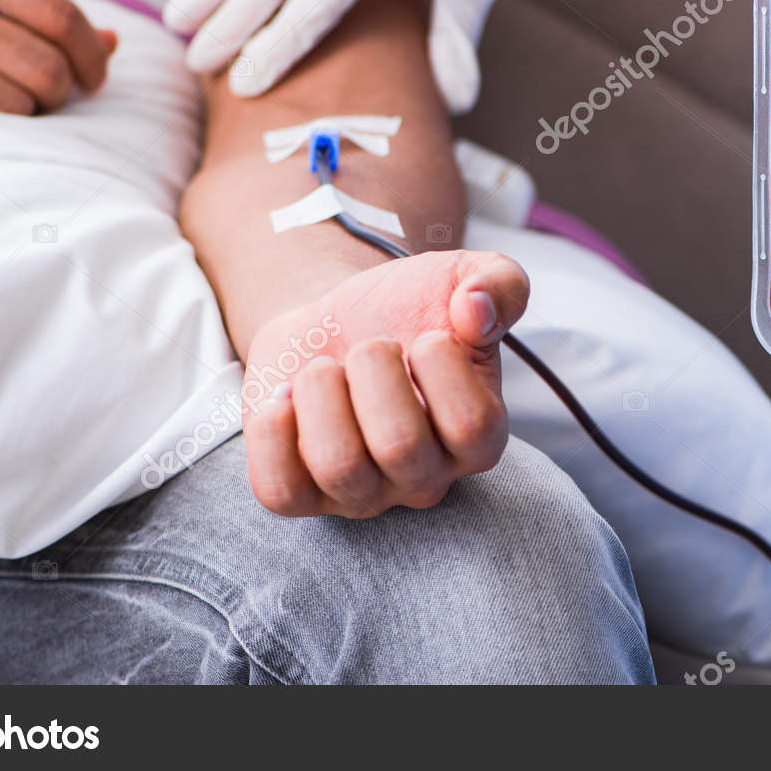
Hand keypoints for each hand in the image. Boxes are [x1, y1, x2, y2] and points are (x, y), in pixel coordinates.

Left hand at [242, 250, 529, 517]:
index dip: (440, 365)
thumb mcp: (464, 276)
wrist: (338, 317)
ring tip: (325, 368)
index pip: (472, 426)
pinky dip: (272, 435)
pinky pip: (279, 491)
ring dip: (321, 389)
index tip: (425, 335)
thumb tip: (475, 311)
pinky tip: (284, 398)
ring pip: (338, 466)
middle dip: (372, 365)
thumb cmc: (410, 306)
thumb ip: (499, 283)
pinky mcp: (300, 494)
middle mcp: (424, 479)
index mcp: (478, 438)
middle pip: (400, 446)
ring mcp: (361, 494)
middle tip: (368, 344)